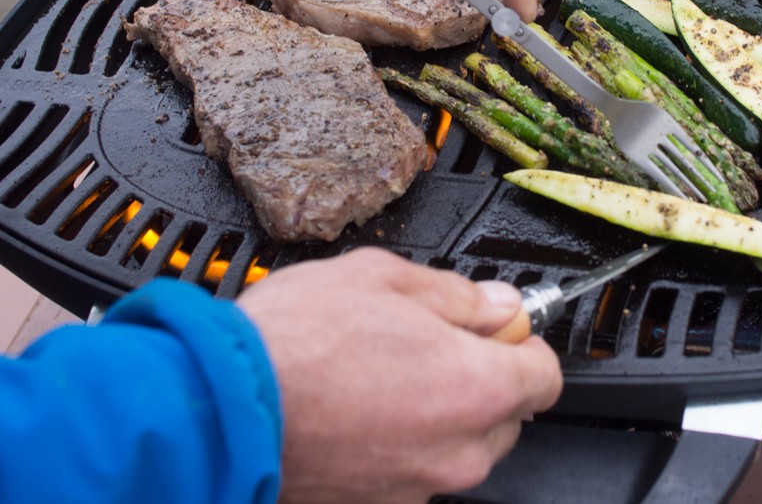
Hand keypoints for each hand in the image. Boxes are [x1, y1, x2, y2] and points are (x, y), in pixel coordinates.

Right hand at [237, 248, 562, 502]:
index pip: (545, 375)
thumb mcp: (384, 278)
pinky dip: (401, 444)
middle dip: (480, 377)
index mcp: (476, 388)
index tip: (494, 328)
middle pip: (506, 413)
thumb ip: (458, 295)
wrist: (215, 409)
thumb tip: (498, 305)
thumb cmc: (293, 342)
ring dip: (440, 414)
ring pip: (460, 446)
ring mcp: (417, 488)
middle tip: (426, 344)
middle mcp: (458, 451)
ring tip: (380, 376)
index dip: (521, 344)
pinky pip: (415, 471)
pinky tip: (357, 410)